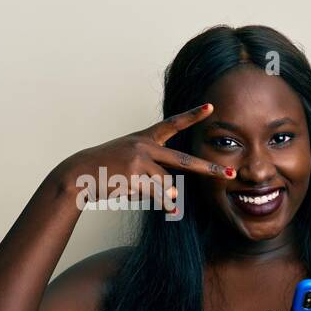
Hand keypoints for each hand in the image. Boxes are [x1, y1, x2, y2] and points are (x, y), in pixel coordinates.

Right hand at [57, 103, 234, 208]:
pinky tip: (148, 201)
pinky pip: (158, 195)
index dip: (192, 115)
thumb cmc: (108, 171)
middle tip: (230, 175)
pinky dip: (161, 204)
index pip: (172, 124)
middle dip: (210, 170)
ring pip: (167, 184)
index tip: (211, 107)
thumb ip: (156, 170)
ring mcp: (140, 160)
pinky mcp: (136, 175)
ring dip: (161, 195)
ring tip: (138, 189)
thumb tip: (176, 191)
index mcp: (145, 138)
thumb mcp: (132, 161)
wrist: (79, 174)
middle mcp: (145, 145)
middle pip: (185, 161)